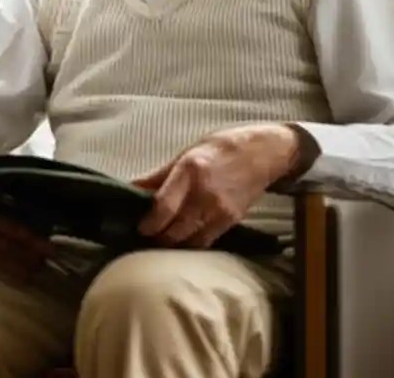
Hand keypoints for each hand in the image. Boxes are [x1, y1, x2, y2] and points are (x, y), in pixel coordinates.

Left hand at [133, 123, 303, 248]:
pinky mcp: (231, 221)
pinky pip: (205, 241)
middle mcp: (205, 194)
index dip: (148, 223)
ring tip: (161, 238)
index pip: (164, 206)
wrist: (263, 153)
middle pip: (175, 230)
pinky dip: (190, 243)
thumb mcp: (185, 154)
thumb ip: (158, 176)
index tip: (138, 227)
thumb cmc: (219, 149)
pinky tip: (181, 239)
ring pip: (189, 241)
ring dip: (172, 244)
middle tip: (146, 236)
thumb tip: (131, 188)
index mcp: (189, 171)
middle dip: (157, 237)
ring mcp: (220, 210)